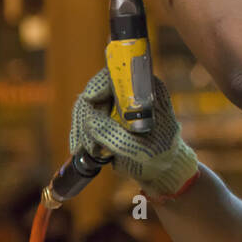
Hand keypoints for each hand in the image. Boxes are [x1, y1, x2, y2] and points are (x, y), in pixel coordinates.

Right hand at [69, 68, 199, 198]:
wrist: (160, 167)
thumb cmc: (160, 154)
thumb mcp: (142, 149)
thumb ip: (117, 136)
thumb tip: (89, 123)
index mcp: (146, 90)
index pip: (118, 75)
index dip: (100, 84)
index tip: (90, 99)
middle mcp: (129, 92)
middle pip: (96, 92)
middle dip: (86, 117)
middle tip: (88, 144)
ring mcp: (115, 103)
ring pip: (86, 107)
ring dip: (82, 129)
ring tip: (89, 151)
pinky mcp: (105, 117)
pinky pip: (85, 119)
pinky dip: (80, 134)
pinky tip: (80, 150)